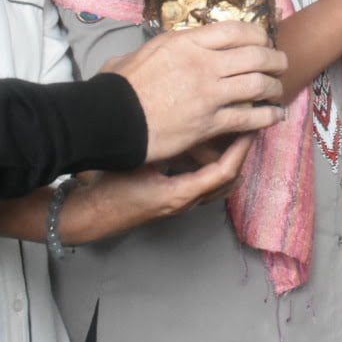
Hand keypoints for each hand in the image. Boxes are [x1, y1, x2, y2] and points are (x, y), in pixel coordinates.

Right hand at [61, 133, 256, 243]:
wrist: (92, 215)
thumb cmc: (111, 189)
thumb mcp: (141, 161)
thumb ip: (168, 148)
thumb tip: (195, 126)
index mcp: (181, 194)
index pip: (224, 172)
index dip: (240, 149)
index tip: (249, 129)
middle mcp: (186, 203)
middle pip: (228, 181)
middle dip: (240, 155)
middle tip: (247, 129)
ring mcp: (181, 205)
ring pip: (218, 184)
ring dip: (228, 161)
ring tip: (230, 135)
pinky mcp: (173, 201)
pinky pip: (203, 184)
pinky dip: (211, 166)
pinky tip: (203, 147)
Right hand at [105, 22, 287, 162]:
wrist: (110, 120)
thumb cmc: (118, 88)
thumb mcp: (141, 53)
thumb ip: (161, 47)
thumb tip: (164, 48)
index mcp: (186, 42)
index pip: (236, 30)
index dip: (258, 35)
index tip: (264, 41)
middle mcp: (203, 64)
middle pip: (255, 55)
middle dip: (275, 59)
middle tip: (281, 64)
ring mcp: (209, 93)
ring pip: (258, 84)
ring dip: (274, 87)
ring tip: (278, 91)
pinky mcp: (209, 122)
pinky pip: (249, 117)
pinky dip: (267, 116)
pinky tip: (274, 117)